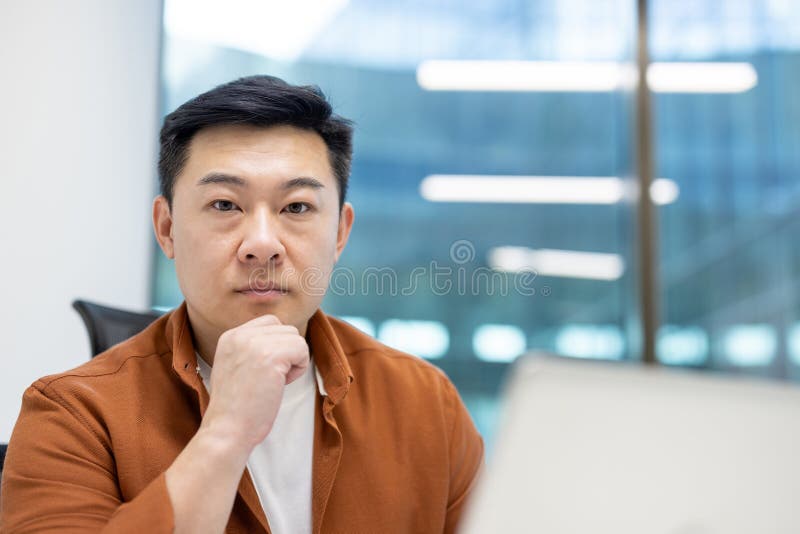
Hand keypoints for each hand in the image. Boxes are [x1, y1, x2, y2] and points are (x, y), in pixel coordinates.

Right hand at [199, 314, 309, 452]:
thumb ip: (251, 348)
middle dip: (286, 353)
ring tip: (274, 381)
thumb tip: (282, 338)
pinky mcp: (271, 356)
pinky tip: (281, 384)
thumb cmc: (236, 407)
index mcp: (231, 336)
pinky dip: (299, 368)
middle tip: (270, 378)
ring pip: (296, 338)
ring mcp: (255, 344)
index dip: (276, 346)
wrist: (226, 430)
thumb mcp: (235, 366)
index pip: (270, 323)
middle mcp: (240, 335)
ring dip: (293, 361)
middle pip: (285, 329)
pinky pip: (302, 349)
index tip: (264, 369)